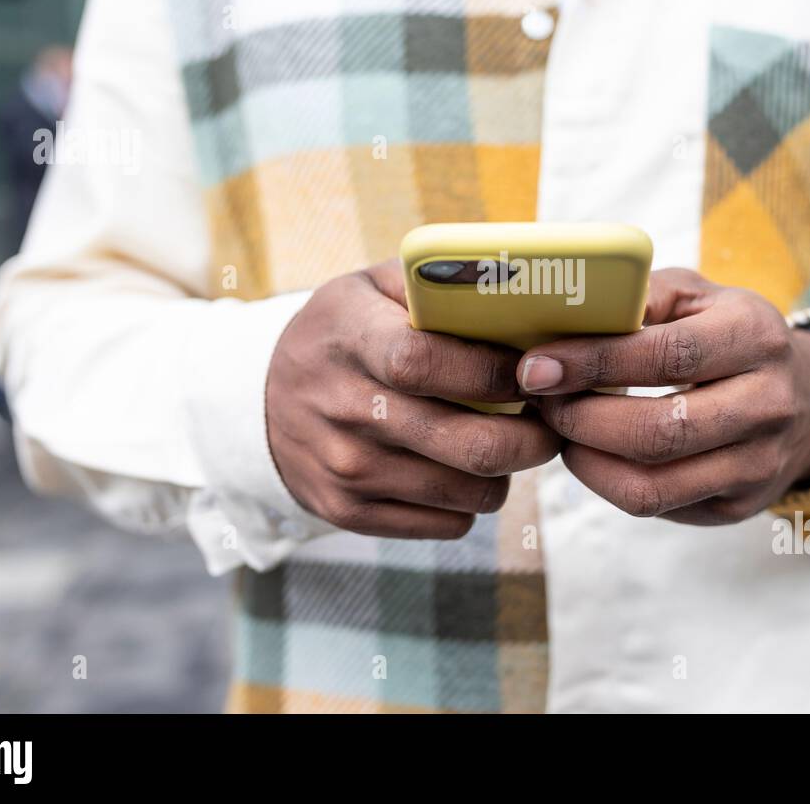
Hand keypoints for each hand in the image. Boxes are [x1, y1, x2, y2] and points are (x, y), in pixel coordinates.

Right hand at [266, 261, 561, 538]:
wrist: (259, 402)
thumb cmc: (342, 334)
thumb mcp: (369, 287)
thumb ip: (434, 285)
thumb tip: (516, 289)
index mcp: (353, 341)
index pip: (427, 363)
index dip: (494, 373)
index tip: (534, 371)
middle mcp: (346, 410)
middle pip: (469, 444)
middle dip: (534, 438)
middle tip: (551, 420)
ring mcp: (347, 469)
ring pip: (469, 492)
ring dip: (508, 471)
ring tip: (509, 441)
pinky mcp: (349, 513)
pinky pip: (448, 524)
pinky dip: (471, 502)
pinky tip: (463, 469)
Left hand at [516, 268, 809, 524]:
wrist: (803, 399)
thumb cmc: (726, 335)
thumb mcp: (696, 295)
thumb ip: (640, 296)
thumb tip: (570, 313)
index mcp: (756, 337)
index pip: (666, 356)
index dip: (593, 363)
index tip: (538, 365)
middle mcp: (767, 404)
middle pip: (658, 431)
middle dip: (581, 418)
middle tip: (542, 399)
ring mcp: (757, 464)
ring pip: (652, 485)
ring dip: (586, 459)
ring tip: (559, 428)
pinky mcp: (738, 506)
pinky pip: (657, 506)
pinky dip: (606, 482)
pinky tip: (588, 452)